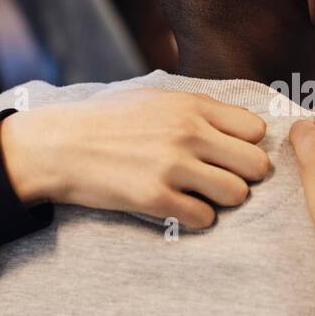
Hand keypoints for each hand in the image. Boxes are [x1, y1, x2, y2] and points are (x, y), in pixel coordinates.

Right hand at [0, 89, 270, 227]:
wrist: (58, 145)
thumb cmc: (108, 120)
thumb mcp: (155, 97)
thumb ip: (197, 108)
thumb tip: (238, 124)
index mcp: (192, 106)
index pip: (255, 130)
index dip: (246, 145)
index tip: (229, 153)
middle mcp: (189, 133)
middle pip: (256, 165)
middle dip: (245, 176)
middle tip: (222, 179)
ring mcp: (173, 166)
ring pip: (237, 194)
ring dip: (222, 199)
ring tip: (201, 194)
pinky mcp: (155, 197)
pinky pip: (204, 218)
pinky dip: (196, 217)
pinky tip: (178, 207)